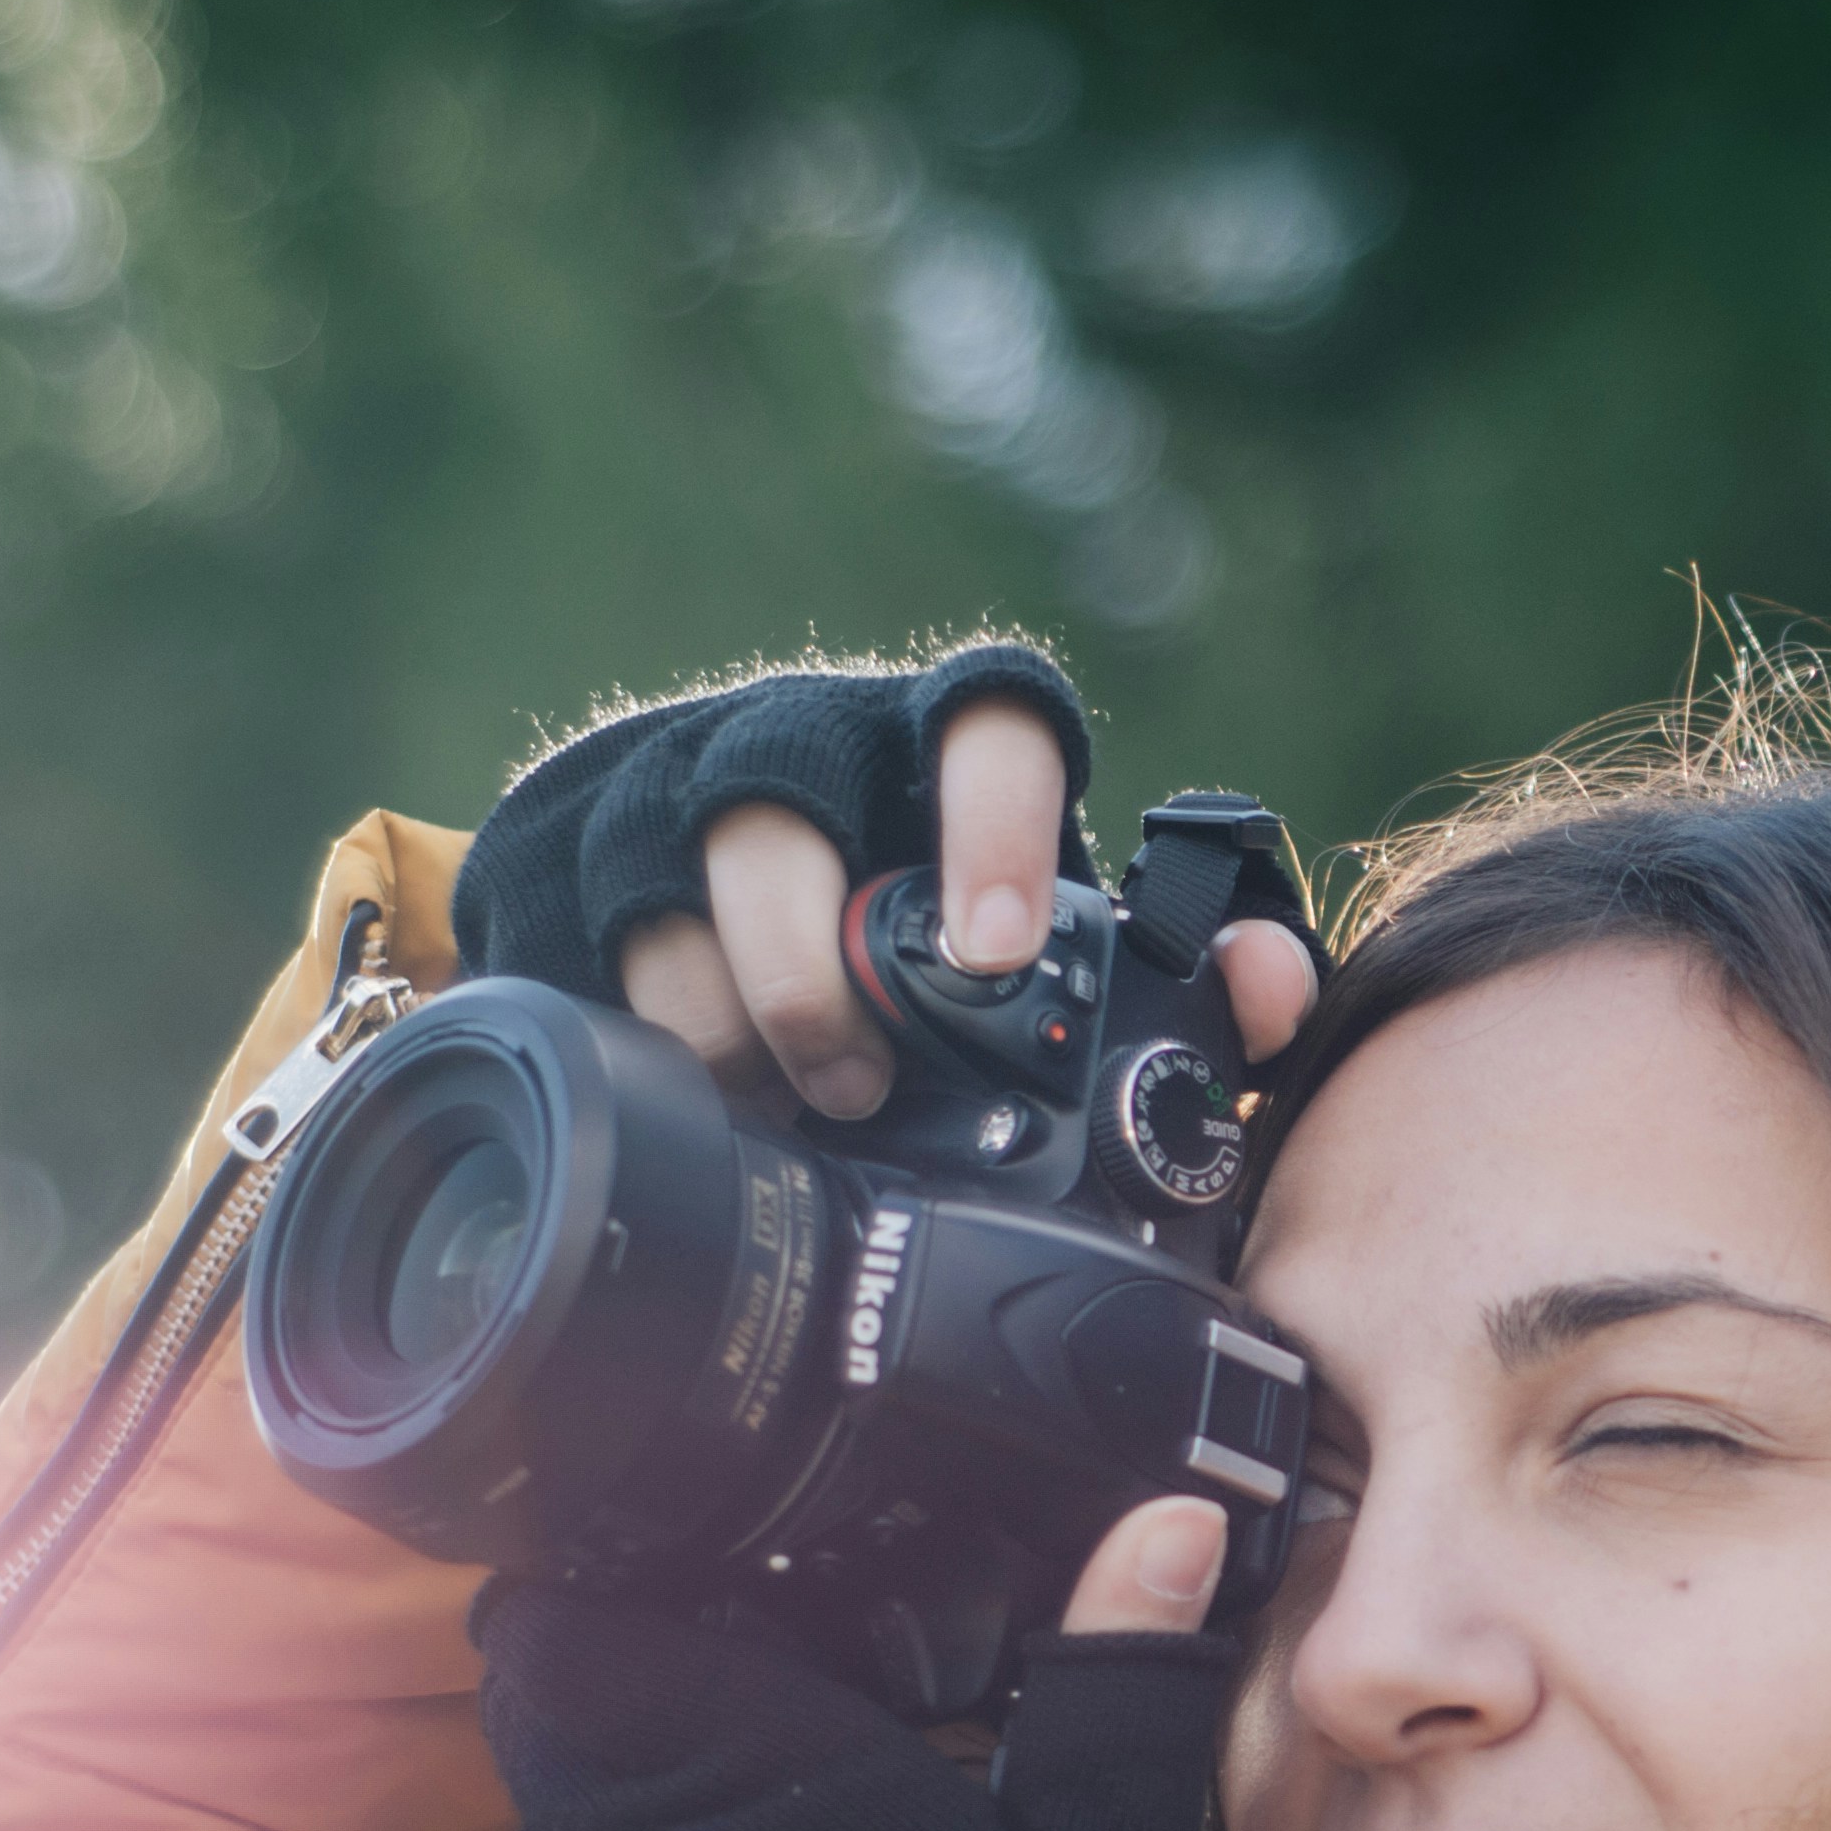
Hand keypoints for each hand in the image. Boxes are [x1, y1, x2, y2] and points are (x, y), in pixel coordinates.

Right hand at [449, 642, 1315, 1118]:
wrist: (702, 880)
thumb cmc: (924, 919)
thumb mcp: (1054, 934)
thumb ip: (1188, 969)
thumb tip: (1268, 993)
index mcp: (935, 738)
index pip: (985, 721)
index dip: (997, 827)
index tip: (1006, 950)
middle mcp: (797, 745)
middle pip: (786, 815)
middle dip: (816, 960)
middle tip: (866, 1077)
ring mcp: (665, 797)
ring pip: (673, 890)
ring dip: (729, 1013)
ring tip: (786, 1109)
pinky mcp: (562, 865)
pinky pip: (582, 949)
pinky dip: (637, 1034)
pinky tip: (686, 1106)